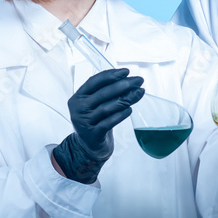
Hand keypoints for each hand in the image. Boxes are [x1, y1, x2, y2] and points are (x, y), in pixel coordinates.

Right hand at [52, 68, 143, 183]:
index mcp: (78, 97)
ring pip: (107, 107)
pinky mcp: (93, 134)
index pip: (94, 81)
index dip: (110, 75)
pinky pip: (109, 122)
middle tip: (138, 81)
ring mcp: (84, 122)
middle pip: (103, 93)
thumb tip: (128, 79)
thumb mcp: (94, 104)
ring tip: (138, 93)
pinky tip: (130, 110)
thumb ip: (105, 92)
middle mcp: (79, 108)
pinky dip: (121, 115)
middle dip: (123, 85)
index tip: (126, 71)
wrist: (87, 146)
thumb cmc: (94, 121)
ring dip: (125, 99)